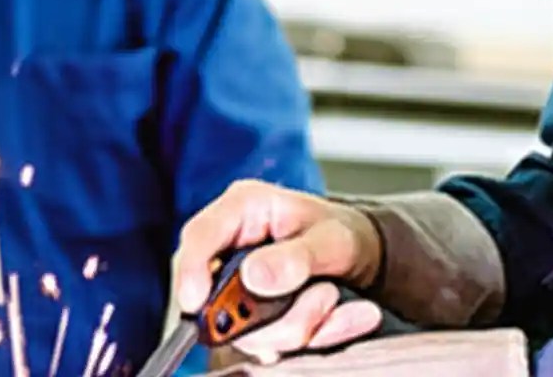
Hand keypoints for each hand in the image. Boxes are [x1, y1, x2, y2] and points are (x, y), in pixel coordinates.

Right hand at [175, 180, 385, 361]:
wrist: (361, 254)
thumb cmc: (341, 231)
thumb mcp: (333, 237)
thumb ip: (297, 256)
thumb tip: (254, 276)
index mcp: (244, 209)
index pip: (199, 236)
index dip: (191, 272)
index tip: (197, 301)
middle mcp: (234, 248)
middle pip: (217, 296)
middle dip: (272, 316)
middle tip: (325, 297)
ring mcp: (239, 287)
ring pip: (247, 330)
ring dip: (300, 325)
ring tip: (333, 297)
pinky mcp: (252, 318)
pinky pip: (269, 344)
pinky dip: (309, 335)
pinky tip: (335, 317)